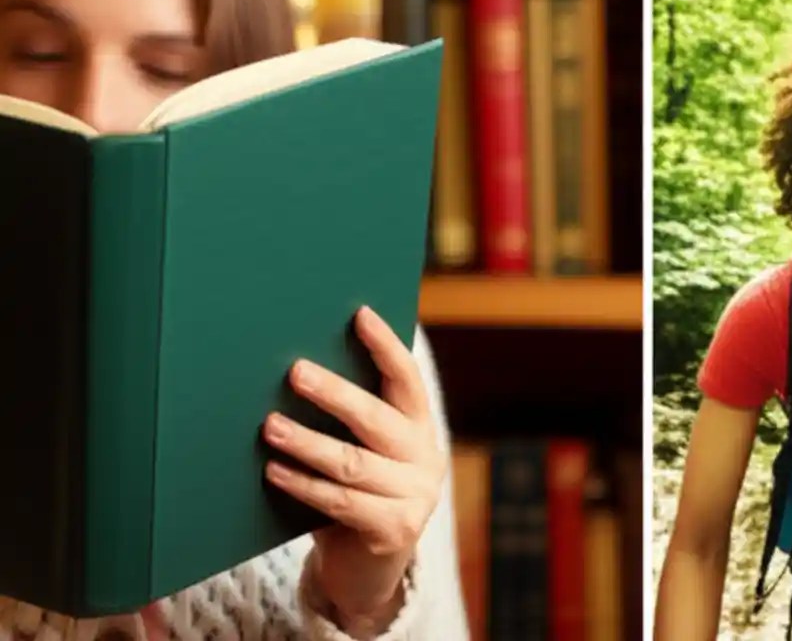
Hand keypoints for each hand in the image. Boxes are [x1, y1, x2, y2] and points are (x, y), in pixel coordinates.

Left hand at [262, 306, 444, 630]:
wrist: (366, 572)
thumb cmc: (352, 498)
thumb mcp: (360, 454)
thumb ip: (348, 423)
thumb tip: (295, 371)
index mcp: (419, 428)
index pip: (407, 379)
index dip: (385, 346)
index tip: (359, 314)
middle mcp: (424, 458)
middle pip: (377, 418)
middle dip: (335, 393)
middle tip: (295, 372)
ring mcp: (414, 496)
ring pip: (353, 463)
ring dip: (307, 442)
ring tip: (270, 426)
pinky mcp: (394, 530)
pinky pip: (341, 502)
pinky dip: (303, 485)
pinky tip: (274, 471)